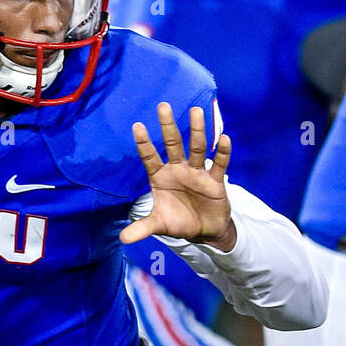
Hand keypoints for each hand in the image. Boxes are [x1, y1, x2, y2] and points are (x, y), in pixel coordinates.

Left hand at [120, 104, 234, 249]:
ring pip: (197, 147)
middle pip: (173, 144)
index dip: (144, 143)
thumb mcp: (159, 225)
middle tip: (163, 106)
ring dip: (197, 130)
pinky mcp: (214, 180)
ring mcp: (197, 172)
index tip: (137, 126)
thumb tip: (122, 239)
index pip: (150, 157)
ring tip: (196, 111)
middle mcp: (178, 170)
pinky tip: (222, 139)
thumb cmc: (179, 222)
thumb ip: (142, 228)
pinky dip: (221, 152)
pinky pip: (218, 164)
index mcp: (161, 177)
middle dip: (168, 126)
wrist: (204, 231)